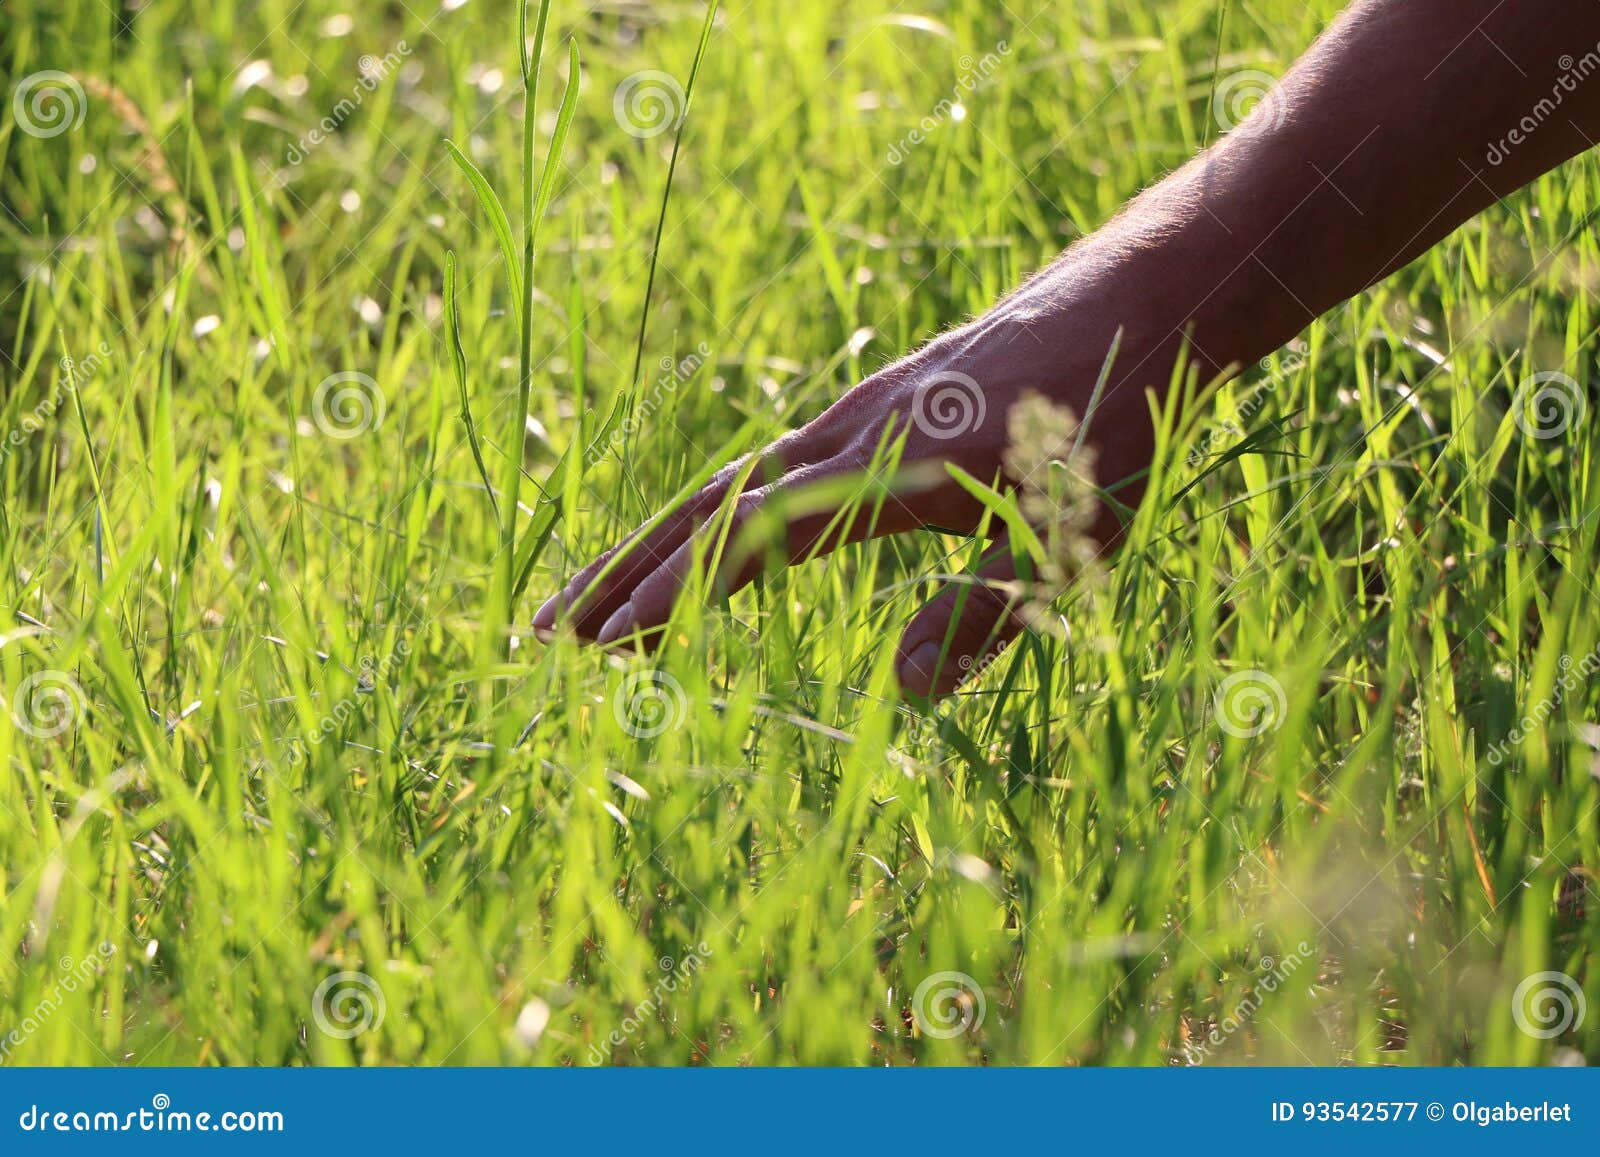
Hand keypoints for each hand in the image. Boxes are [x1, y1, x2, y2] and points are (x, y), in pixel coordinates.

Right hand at [532, 288, 1159, 697]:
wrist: (1154, 292)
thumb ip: (985, 613)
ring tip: (599, 595)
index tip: (608, 641)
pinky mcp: (885, 404)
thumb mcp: (1069, 535)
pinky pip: (776, 463)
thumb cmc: (1120, 416)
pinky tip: (715, 538)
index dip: (677, 590)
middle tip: (550, 629)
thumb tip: (905, 695)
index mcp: (885, 464)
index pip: (752, 536)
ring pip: (734, 479)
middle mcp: (851, 429)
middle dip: (627, 568)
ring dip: (660, 538)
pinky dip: (722, 508)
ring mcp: (863, 410)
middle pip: (711, 502)